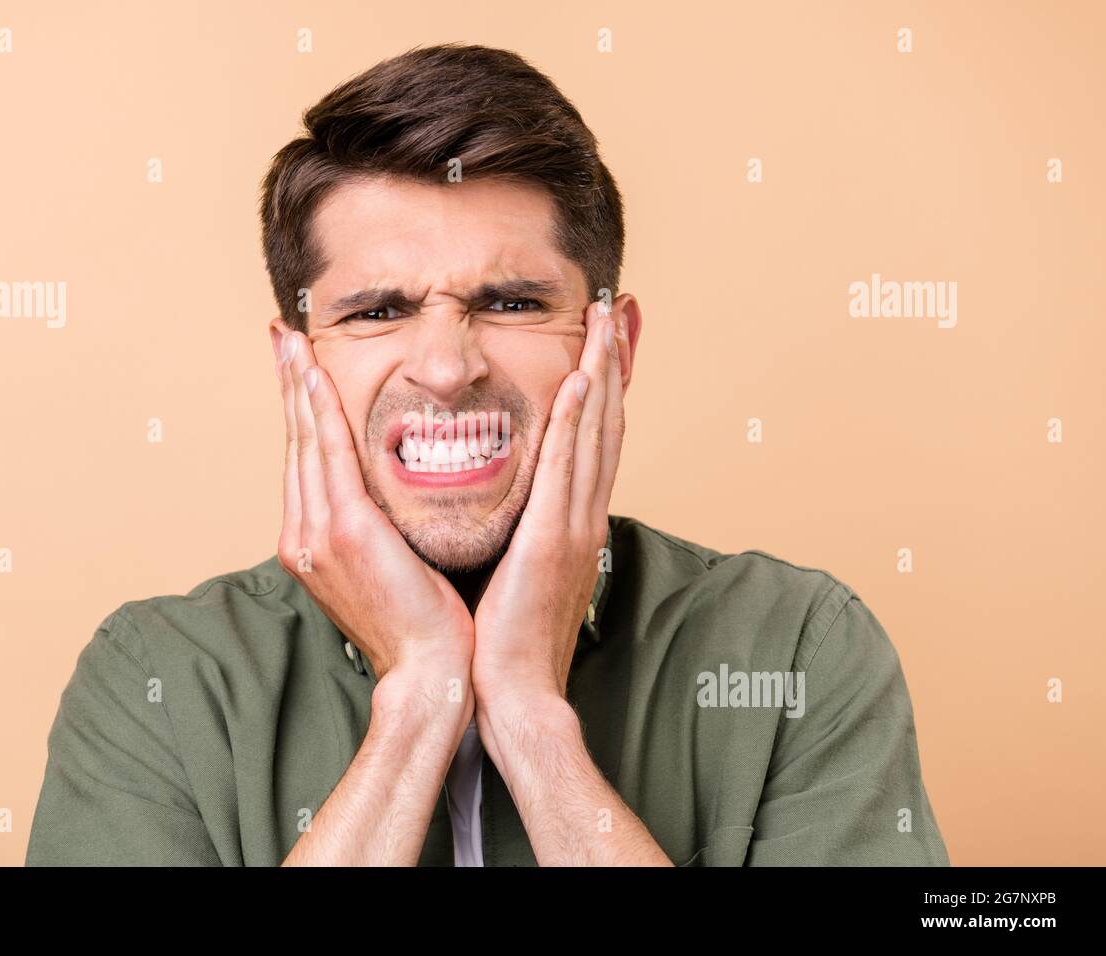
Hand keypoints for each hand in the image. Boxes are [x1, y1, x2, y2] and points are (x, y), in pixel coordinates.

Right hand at [274, 329, 474, 690]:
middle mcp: (304, 535)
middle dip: (287, 385)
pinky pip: (330, 456)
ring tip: (291, 339)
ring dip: (296, 385)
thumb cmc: (423, 624)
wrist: (431, 671)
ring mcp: (318, 534)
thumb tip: (389, 498)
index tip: (296, 370)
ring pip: (306, 442)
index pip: (306, 461)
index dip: (298, 412)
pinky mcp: (346, 532)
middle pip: (296, 443)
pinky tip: (315, 376)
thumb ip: (378, 529)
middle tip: (281, 334)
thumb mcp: (390, 569)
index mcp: (312, 544)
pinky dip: (320, 412)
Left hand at [470, 300, 626, 730]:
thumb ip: (521, 526)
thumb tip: (510, 499)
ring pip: (595, 434)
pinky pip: (567, 471)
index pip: (594, 438)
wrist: (511, 689)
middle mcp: (582, 515)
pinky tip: (580, 382)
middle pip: (607, 423)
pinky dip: (578, 424)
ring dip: (603, 373)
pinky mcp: (552, 542)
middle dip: (615, 362)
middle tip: (620, 308)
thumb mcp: (517, 567)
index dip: (604, 385)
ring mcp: (573, 526)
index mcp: (572, 520)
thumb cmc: (505, 635)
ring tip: (608, 321)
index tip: (606, 339)